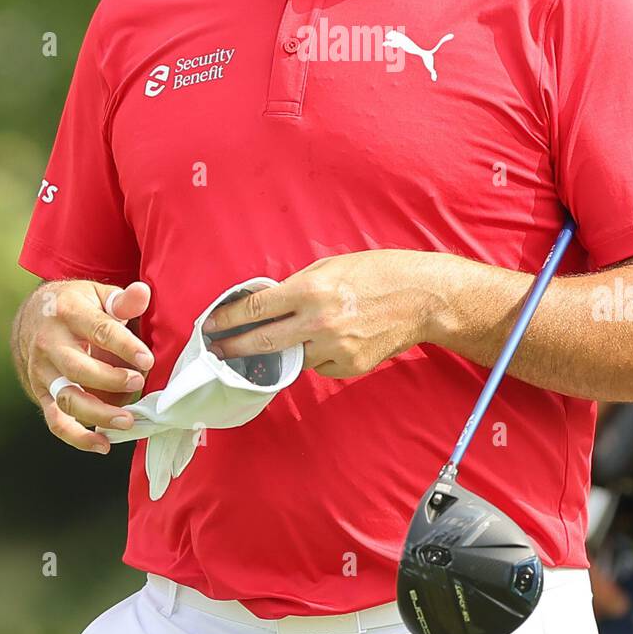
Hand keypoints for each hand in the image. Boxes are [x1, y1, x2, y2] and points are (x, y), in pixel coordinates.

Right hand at [21, 279, 153, 452]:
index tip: (147, 360)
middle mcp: (49, 343)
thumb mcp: (98, 295)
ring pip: (67, 398)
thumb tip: (143, 292)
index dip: (124, 346)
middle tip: (138, 384)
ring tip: (127, 421)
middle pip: (78, 368)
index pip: (99, 330)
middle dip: (110, 380)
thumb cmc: (78, 306)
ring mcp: (42, 371)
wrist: (35, 316)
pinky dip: (78, 437)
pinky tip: (103, 444)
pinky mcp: (42, 393)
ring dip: (98, 413)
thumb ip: (123, 300)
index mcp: (68, 312)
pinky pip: (56, 421)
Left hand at [203, 250, 445, 378]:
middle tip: (217, 351)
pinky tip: (325, 342)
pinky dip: (314, 356)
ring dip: (278, 354)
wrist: (421, 298)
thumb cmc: (377, 273)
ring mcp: (335, 348)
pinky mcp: (349, 367)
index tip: (211, 325)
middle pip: (262, 343)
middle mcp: (318, 322)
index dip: (228, 319)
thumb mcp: (331, 266)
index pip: (256, 309)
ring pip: (291, 359)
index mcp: (310, 290)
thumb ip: (297, 286)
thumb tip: (267, 303)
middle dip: (234, 348)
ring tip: (267, 348)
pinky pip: (318, 367)